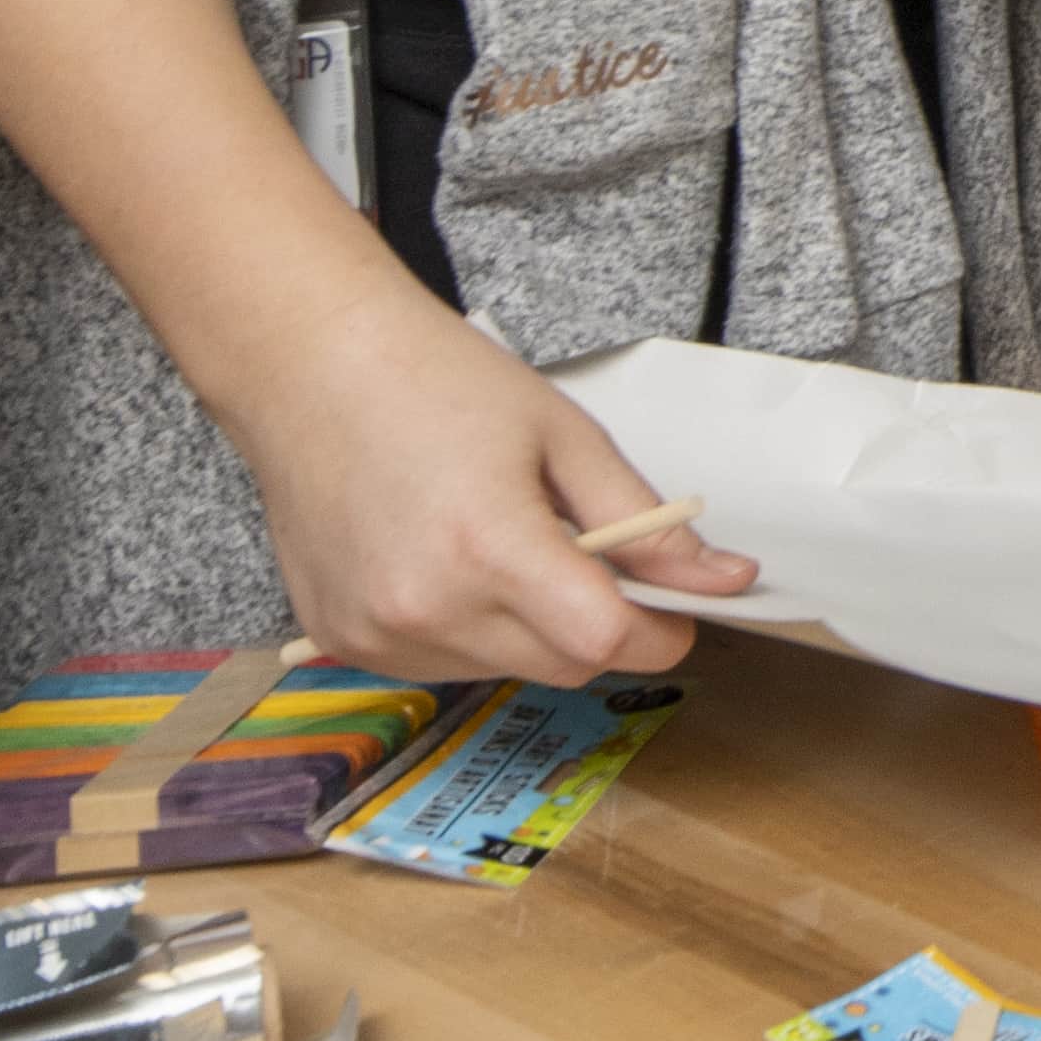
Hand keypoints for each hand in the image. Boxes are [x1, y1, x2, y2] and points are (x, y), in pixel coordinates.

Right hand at [215, 270, 755, 685]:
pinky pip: (441, 665)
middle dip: (602, 628)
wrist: (314, 371)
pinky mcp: (342, 640)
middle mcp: (426, 607)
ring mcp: (376, 633)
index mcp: (490, 549)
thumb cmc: (442, 385)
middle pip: (564, 664)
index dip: (660, 633)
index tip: (678, 609)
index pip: (604, 641)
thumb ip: (648, 524)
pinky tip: (451, 565)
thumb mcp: (568, 438)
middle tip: (596, 561)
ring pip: (505, 669)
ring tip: (506, 545)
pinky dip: (471, 631)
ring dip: (533, 630)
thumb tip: (727, 579)